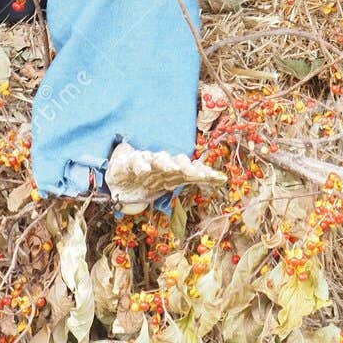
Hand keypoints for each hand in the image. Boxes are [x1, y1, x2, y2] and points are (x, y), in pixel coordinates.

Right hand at [104, 140, 226, 212]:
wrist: (119, 175)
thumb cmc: (149, 177)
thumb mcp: (170, 182)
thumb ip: (192, 178)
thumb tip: (222, 178)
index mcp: (173, 170)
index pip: (192, 170)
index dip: (204, 174)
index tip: (218, 178)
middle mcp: (161, 164)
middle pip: (177, 163)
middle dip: (187, 167)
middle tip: (198, 173)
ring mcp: (145, 162)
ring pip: (157, 160)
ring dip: (166, 163)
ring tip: (173, 168)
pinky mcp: (127, 163)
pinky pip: (135, 162)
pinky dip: (140, 164)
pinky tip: (144, 169)